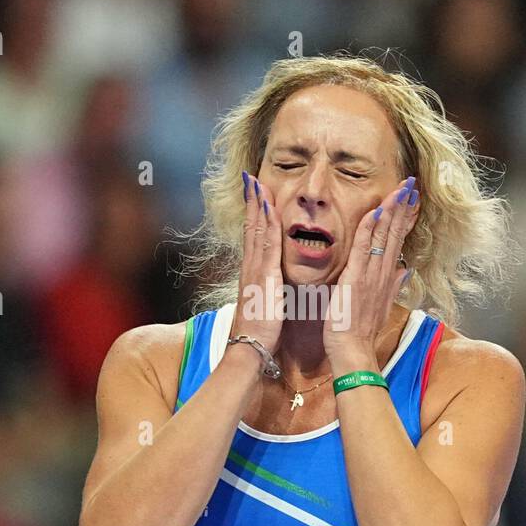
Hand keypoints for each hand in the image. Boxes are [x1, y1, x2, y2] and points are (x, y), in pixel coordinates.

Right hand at [231, 171, 284, 350]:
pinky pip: (266, 243)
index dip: (254, 214)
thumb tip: (275, 284)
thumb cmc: (262, 331)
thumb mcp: (267, 304)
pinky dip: (266, 222)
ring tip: (256, 181)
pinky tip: (268, 206)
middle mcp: (251, 267)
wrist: (251, 348)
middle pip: (251, 226)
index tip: (255, 194)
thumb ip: (270, 290)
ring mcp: (255, 269)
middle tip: (250, 177)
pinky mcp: (264, 275)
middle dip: (251, 201)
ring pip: (256, 229)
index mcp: (253, 273)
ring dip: (257, 204)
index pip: (253, 237)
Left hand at [324, 176, 418, 367]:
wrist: (353, 352)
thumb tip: (405, 271)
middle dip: (404, 207)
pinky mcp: (356, 279)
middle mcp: (383, 273)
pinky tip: (375, 210)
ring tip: (401, 188)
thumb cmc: (360, 332)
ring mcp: (371, 275)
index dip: (405, 219)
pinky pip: (363, 248)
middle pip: (395, 233)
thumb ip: (393, 286)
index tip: (412, 199)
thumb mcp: (380, 306)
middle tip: (411, 184)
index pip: (397, 241)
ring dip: (392, 210)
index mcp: (386, 278)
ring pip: (384, 235)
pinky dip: (369, 228)